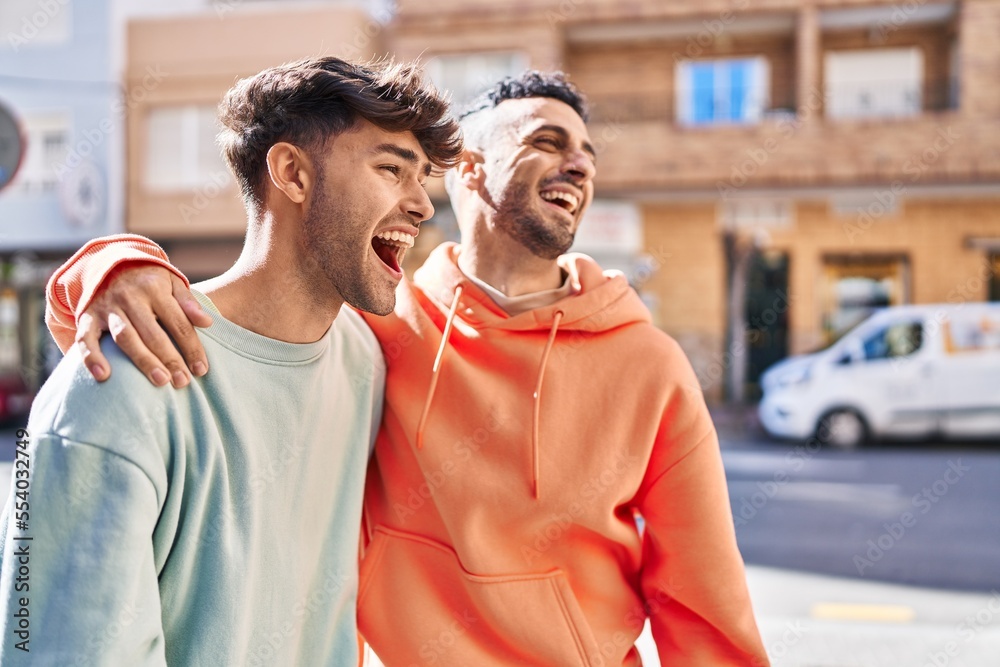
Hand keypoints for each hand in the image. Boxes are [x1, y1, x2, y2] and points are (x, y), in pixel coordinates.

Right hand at [76, 262, 212, 386]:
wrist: (109, 262)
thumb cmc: (149, 280)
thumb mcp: (172, 282)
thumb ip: (188, 302)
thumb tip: (207, 322)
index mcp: (155, 289)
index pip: (178, 322)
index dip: (191, 347)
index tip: (201, 370)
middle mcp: (130, 297)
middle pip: (153, 333)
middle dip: (170, 359)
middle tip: (182, 382)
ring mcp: (107, 307)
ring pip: (126, 337)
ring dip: (143, 361)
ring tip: (160, 381)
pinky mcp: (87, 316)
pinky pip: (86, 339)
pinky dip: (92, 357)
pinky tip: (103, 376)